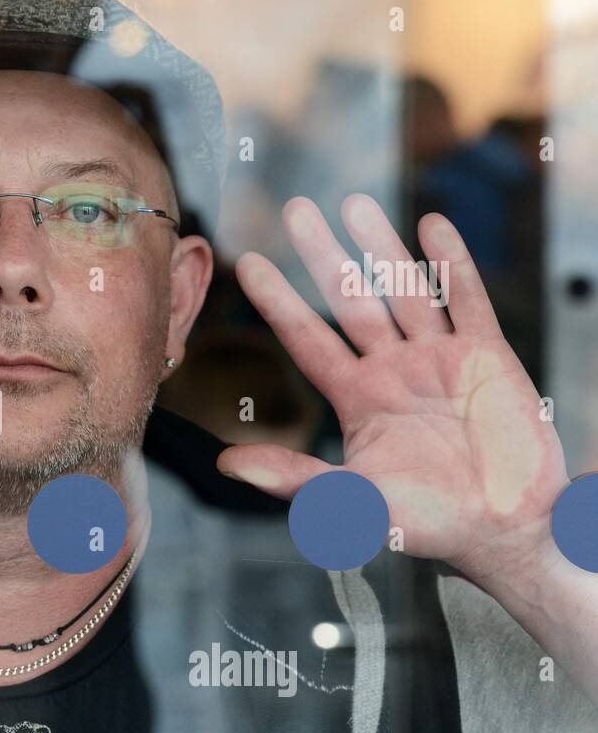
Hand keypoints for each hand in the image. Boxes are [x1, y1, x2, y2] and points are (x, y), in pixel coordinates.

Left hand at [219, 195, 568, 584]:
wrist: (504, 529)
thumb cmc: (427, 523)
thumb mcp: (352, 501)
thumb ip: (293, 477)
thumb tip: (227, 465)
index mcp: (356, 398)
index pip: (306, 338)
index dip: (278, 301)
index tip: (246, 261)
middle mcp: (392, 370)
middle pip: (350, 300)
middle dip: (323, 255)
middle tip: (295, 208)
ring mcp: (439, 358)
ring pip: (404, 289)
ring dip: (381, 246)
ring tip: (354, 202)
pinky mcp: (487, 356)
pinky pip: (466, 299)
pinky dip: (450, 263)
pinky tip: (431, 226)